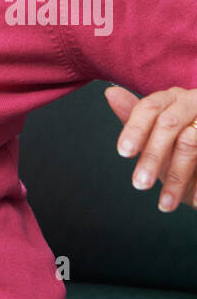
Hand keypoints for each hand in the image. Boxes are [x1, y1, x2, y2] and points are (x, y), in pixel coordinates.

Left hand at [105, 85, 196, 211]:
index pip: (150, 107)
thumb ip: (135, 117)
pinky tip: (195, 202)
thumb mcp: (159, 135)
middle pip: (169, 125)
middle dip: (153, 156)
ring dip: (177, 179)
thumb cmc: (182, 145)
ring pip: (190, 145)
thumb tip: (110, 93)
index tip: (123, 153)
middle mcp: (193, 103)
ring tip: (164, 205)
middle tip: (139, 185)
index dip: (135, 128)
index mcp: (173, 98)